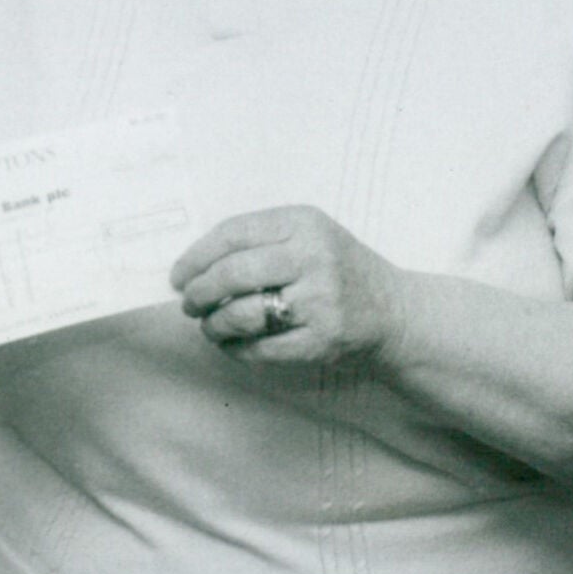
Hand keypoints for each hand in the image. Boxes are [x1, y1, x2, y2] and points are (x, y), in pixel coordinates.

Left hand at [172, 206, 403, 366]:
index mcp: (304, 223)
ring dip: (214, 324)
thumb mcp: (308, 235)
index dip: (196, 256)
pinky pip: (262, 349)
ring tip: (209, 326)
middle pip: (232, 273)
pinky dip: (237, 350)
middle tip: (188, 304)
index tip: (178, 275)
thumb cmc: (338, 269)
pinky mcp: (323, 340)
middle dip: (199, 292)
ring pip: (243, 314)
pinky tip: (231, 345)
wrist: (394, 312)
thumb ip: (259, 239)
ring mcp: (321, 301)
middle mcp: (314, 258)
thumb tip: (194, 264)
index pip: (232, 233)